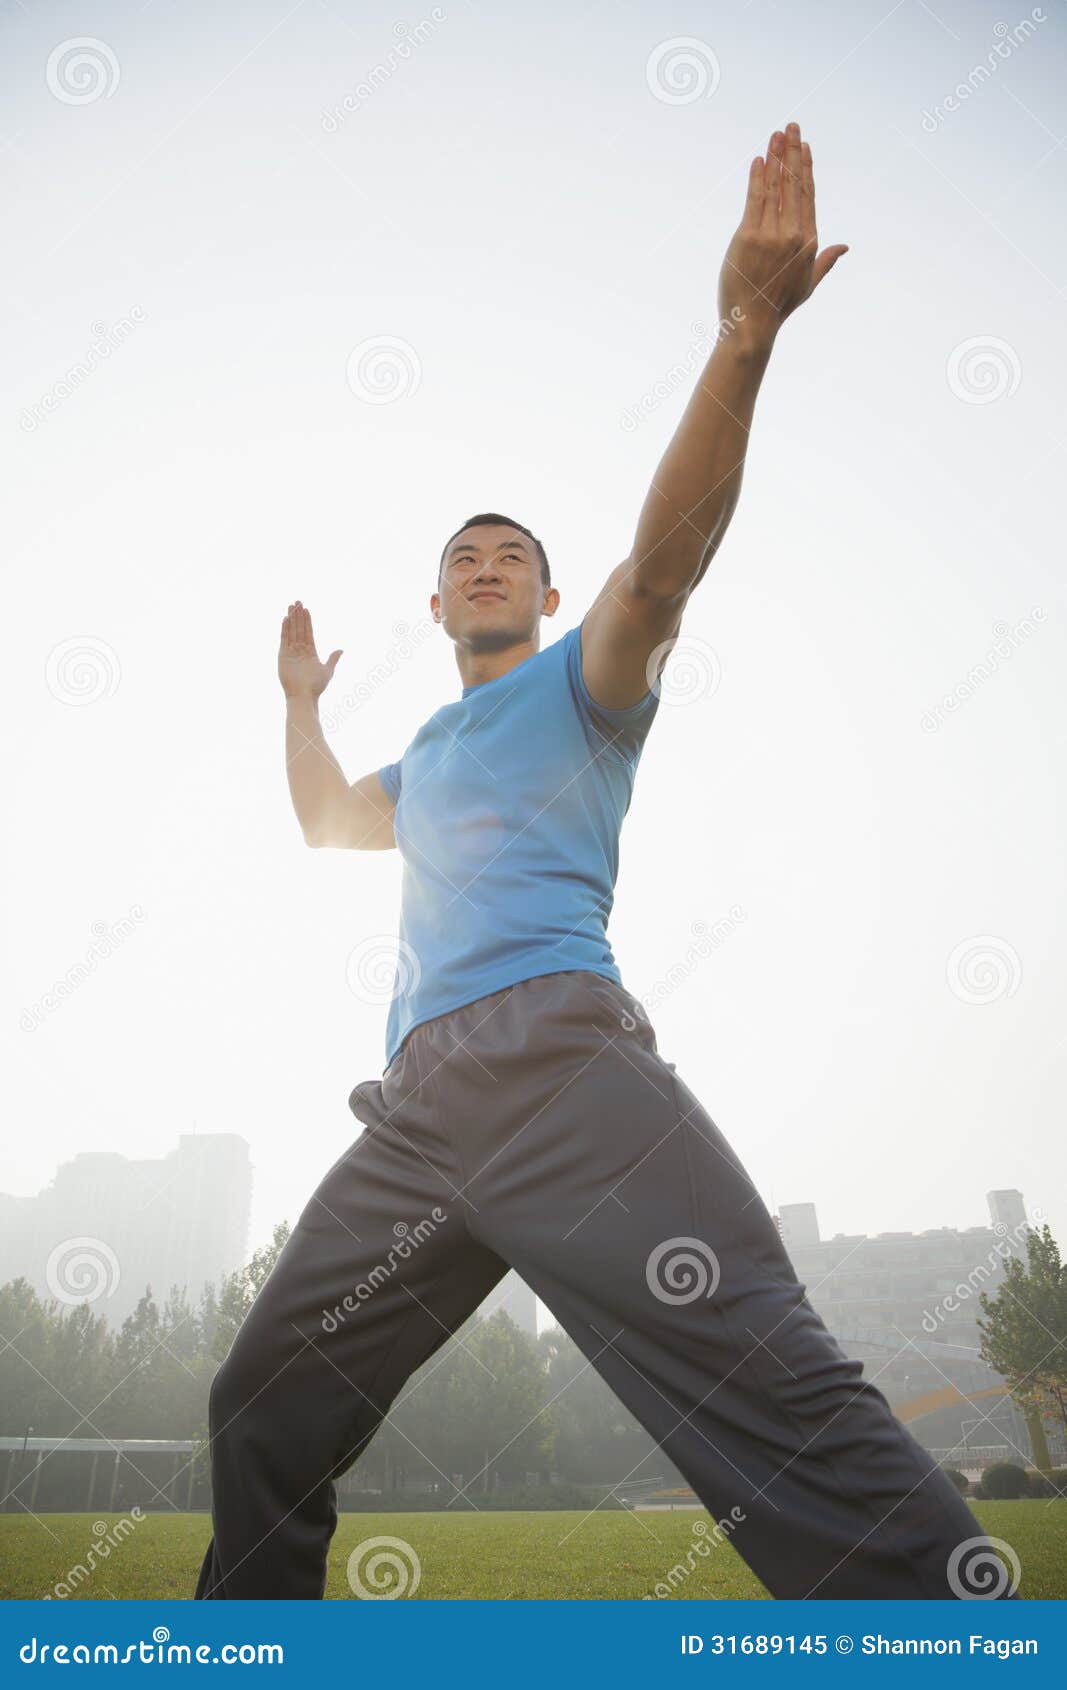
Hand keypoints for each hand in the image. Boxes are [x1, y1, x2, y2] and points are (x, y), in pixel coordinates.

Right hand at [278, 601, 341, 699]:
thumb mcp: (328, 670)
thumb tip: (341, 650)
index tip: (307, 609)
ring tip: (292, 606)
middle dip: (299, 615)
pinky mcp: (283, 655)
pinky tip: (285, 618)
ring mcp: (291, 652)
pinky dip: (284, 628)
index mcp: (310, 652)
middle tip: (298, 601)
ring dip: (292, 618)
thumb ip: (333, 659)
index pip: (308, 632)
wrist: (304, 695)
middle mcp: (300, 650)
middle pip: (299, 629)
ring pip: (292, 631)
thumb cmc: (316, 686)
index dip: (307, 621)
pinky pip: (284, 639)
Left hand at [717, 122, 847, 348]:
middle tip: (790, 126)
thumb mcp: (809, 284)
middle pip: (794, 184)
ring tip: (774, 134)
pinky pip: (755, 200)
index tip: (805, 146)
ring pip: (775, 187)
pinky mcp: (749, 237)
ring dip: (774, 157)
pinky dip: (757, 177)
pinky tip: (759, 159)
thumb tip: (845, 248)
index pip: (808, 195)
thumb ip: (827, 261)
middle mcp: (793, 234)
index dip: (806, 168)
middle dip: (792, 151)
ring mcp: (771, 234)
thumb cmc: (779, 306)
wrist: (753, 324)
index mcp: (809, 241)